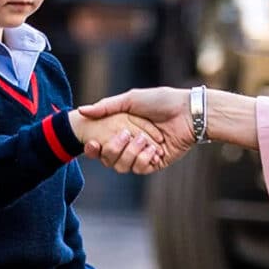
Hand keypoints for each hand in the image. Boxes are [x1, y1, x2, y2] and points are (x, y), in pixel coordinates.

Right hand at [79, 87, 195, 172]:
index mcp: (121, 129)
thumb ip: (105, 107)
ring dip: (131, 153)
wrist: (187, 113)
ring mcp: (142, 154)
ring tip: (144, 140)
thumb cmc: (160, 102)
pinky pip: (141, 169)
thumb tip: (81, 110)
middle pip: (109, 159)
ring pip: (123, 166)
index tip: (92, 142)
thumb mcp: (130, 100)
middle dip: (114, 149)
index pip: (99, 145)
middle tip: (125, 135)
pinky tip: (155, 148)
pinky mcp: (156, 162)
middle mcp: (129, 144)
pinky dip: (145, 159)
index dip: (93, 148)